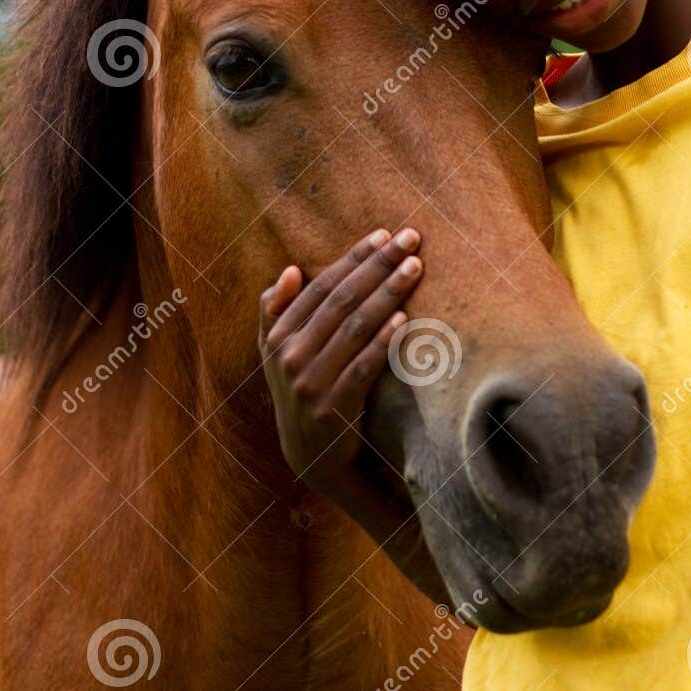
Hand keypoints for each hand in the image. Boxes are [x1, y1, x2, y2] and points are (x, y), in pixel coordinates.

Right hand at [258, 227, 423, 487]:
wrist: (313, 455)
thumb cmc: (304, 389)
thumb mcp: (277, 354)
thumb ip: (275, 312)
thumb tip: (291, 270)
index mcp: (276, 337)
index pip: (320, 286)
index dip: (352, 258)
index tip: (383, 235)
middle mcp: (289, 357)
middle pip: (341, 300)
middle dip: (378, 265)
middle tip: (410, 239)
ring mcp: (309, 384)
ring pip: (355, 327)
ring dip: (388, 293)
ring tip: (414, 268)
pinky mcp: (333, 408)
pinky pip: (363, 367)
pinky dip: (383, 341)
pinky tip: (404, 318)